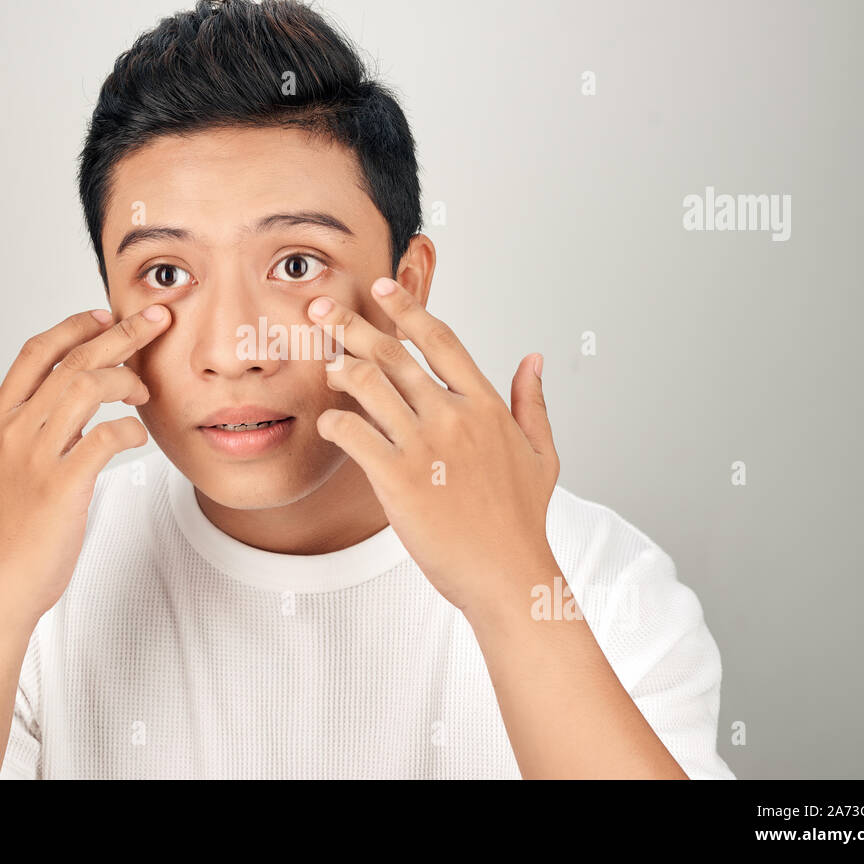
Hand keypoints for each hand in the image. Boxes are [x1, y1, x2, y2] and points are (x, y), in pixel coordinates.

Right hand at [0, 304, 170, 621]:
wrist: (0, 584)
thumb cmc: (15, 527)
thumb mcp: (12, 464)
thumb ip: (37, 425)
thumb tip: (77, 389)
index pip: (36, 351)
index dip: (75, 325)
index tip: (106, 314)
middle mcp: (13, 430)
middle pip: (72, 360)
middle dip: (120, 332)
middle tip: (157, 318)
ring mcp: (35, 456)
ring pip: (88, 386)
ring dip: (128, 379)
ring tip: (145, 390)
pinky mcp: (61, 485)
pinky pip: (106, 435)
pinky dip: (130, 428)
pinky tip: (139, 435)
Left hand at [308, 278, 559, 616]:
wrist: (508, 575)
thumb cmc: (522, 521)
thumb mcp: (541, 454)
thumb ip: (533, 403)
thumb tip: (534, 360)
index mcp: (486, 406)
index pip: (442, 340)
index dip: (408, 309)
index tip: (381, 288)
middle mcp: (454, 417)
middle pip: (395, 355)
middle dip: (353, 326)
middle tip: (322, 310)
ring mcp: (426, 446)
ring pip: (370, 386)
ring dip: (341, 369)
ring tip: (326, 367)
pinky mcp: (399, 479)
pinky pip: (354, 434)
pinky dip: (335, 421)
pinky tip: (329, 422)